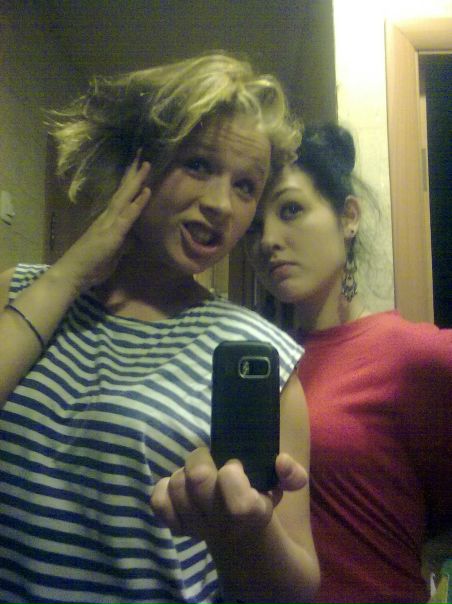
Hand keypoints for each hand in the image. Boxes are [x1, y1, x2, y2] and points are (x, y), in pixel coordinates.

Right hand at [52, 155, 150, 292]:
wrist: (73, 274)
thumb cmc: (91, 265)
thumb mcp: (113, 252)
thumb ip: (122, 243)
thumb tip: (133, 238)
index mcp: (108, 221)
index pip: (122, 198)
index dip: (131, 183)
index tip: (139, 167)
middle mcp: (108, 217)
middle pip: (123, 191)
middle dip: (133, 173)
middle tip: (142, 154)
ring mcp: (109, 223)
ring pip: (125, 197)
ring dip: (137, 181)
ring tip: (146, 164)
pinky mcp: (112, 234)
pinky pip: (128, 215)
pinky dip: (138, 203)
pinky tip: (146, 191)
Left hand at [150, 448, 306, 541]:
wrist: (243, 538)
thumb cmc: (259, 501)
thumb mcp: (281, 487)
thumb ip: (292, 474)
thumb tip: (282, 462)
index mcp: (251, 513)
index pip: (238, 501)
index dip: (233, 474)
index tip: (236, 467)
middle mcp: (220, 523)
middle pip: (197, 479)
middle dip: (202, 459)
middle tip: (213, 462)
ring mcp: (195, 526)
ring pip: (176, 485)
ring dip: (184, 472)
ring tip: (198, 474)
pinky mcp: (175, 526)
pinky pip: (158, 503)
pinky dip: (165, 489)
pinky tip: (180, 488)